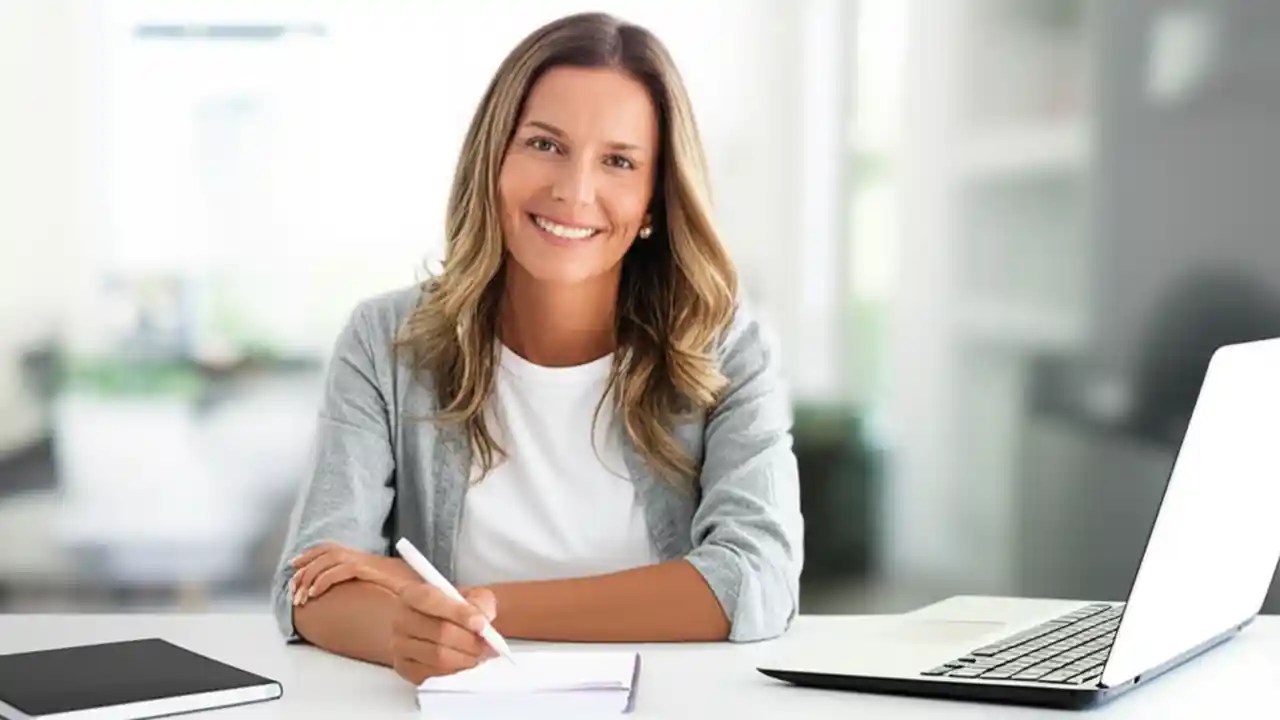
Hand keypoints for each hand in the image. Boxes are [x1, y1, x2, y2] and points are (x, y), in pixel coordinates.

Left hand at [289, 542, 418, 604]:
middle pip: (328, 552)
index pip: (333, 549)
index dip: (311, 555)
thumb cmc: (413, 597)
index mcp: (367, 561)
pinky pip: (342, 570)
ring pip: (330, 559)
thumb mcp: (387, 591)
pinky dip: (324, 579)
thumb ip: (368, 590)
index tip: (295, 565)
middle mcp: (366, 557)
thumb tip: (349, 598)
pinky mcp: (371, 570)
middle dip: (305, 566)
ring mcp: (369, 562)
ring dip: (311, 576)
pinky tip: (315, 592)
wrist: (432, 594)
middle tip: (292, 585)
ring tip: (300, 595)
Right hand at [390, 583, 498, 683]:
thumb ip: (479, 603)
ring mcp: (399, 645)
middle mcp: (400, 619)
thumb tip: (482, 620)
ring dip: (466, 658)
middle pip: (439, 632)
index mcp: (412, 594)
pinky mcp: (404, 668)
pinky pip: (433, 674)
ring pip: (437, 656)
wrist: (441, 626)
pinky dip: (455, 671)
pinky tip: (466, 665)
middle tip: (488, 645)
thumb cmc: (457, 611)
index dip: (458, 613)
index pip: (431, 601)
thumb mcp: (471, 596)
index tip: (481, 624)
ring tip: (481, 656)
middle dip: (470, 640)